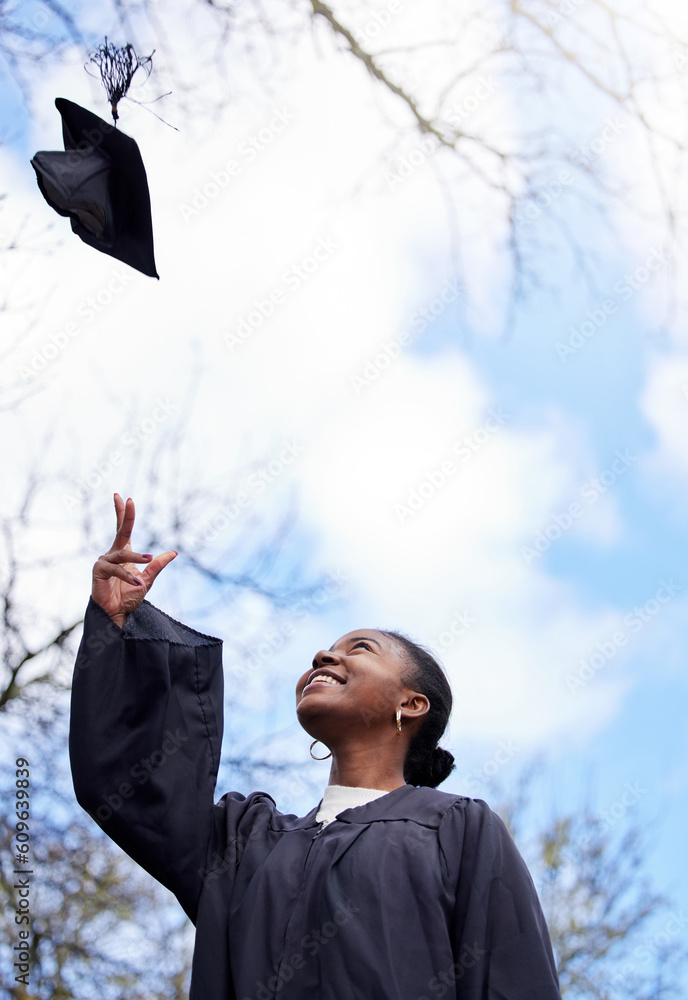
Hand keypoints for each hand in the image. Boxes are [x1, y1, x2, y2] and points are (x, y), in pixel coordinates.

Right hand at [92, 494, 176, 627]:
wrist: (116, 613)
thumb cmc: (128, 596)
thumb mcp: (148, 579)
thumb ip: (157, 565)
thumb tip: (174, 552)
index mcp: (124, 553)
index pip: (123, 529)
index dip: (123, 513)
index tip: (124, 497)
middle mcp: (113, 554)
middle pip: (120, 530)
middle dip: (125, 515)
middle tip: (128, 499)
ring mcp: (104, 561)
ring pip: (124, 554)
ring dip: (137, 558)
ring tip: (149, 561)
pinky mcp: (99, 571)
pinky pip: (116, 569)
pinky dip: (128, 575)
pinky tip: (137, 581)